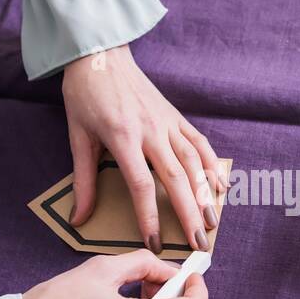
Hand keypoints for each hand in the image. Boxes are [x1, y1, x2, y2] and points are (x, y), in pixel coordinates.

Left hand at [62, 44, 223, 252]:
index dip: (150, 216)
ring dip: (205, 194)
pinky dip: (212, 165)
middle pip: (176, 179)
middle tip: (198, 243)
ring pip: (193, 163)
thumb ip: (83, 180)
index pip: (141, 185)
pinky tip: (221, 186)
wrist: (101, 54)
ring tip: (213, 221)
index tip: (155, 242)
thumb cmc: (85, 95)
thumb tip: (78, 218)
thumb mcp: (78, 137)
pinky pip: (199, 143)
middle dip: (189, 214)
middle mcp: (151, 131)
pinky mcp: (176, 116)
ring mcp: (167, 122)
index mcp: (123, 137)